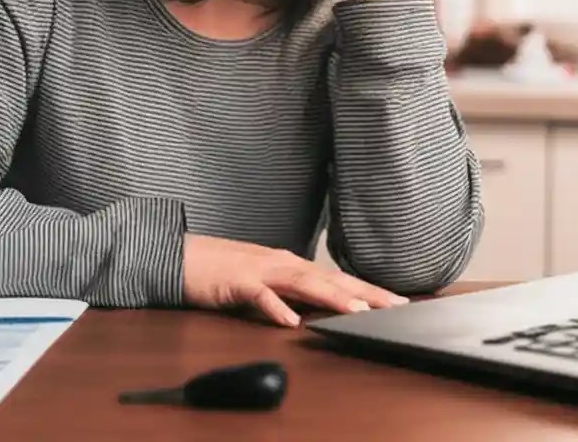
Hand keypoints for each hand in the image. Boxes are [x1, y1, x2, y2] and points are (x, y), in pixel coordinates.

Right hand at [181, 233, 409, 326]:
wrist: (180, 257)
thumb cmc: (221, 271)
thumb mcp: (264, 282)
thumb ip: (290, 292)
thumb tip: (316, 308)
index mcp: (290, 265)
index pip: (337, 278)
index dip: (368, 288)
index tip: (397, 301)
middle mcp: (281, 263)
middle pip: (330, 278)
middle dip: (365, 292)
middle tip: (396, 305)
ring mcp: (259, 271)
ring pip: (303, 283)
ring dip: (332, 297)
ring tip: (358, 311)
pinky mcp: (235, 282)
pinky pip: (259, 297)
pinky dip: (276, 308)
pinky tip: (290, 321)